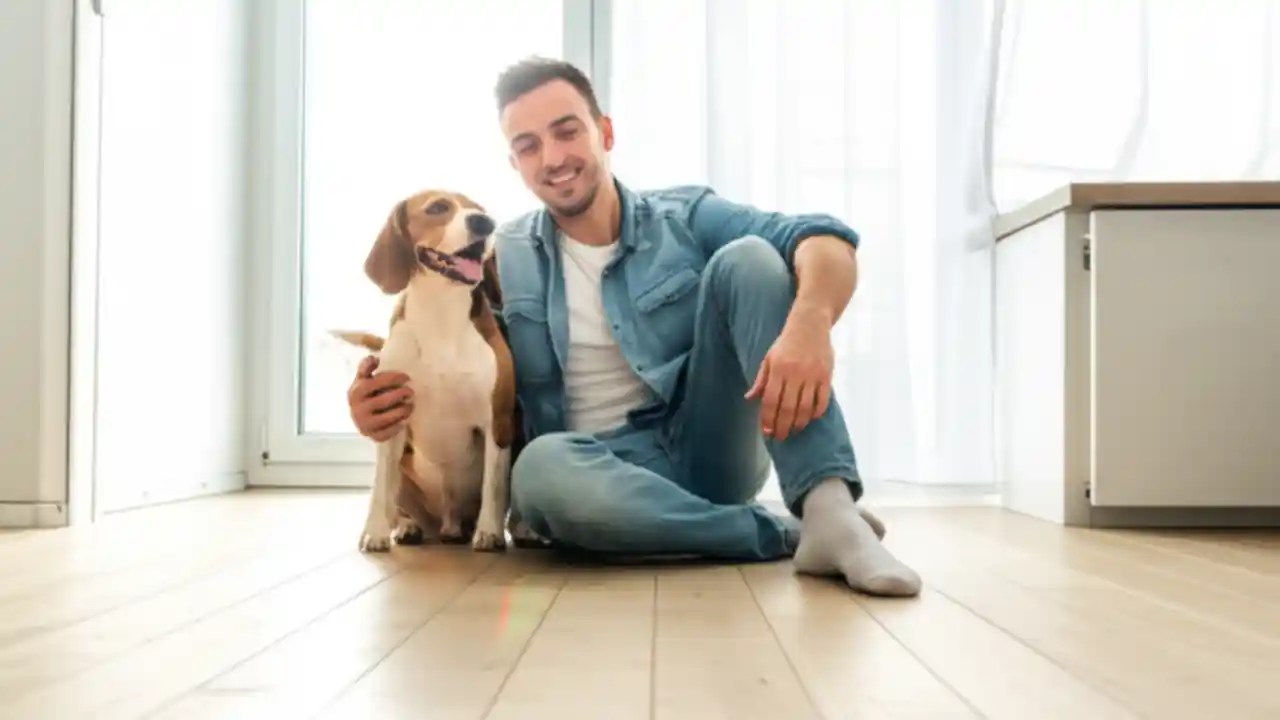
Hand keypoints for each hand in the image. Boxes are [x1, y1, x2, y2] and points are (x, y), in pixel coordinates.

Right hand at [348, 356, 413, 440]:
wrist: (360, 417)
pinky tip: (404, 421)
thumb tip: (374, 358)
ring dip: (402, 411)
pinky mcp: (372, 436)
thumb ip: (366, 367)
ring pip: (386, 418)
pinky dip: (397, 427)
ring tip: (410, 406)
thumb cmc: (367, 394)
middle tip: (411, 392)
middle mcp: (357, 409)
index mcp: (356, 392)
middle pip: (383, 401)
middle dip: (400, 395)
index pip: (375, 383)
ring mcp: (364, 424)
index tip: (407, 377)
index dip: (392, 378)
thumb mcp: (364, 379)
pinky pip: (387, 434)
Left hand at [744, 308, 833, 440]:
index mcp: (778, 369)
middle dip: (782, 426)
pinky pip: (822, 401)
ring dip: (799, 423)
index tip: (767, 431)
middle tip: (780, 436)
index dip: (768, 419)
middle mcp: (796, 373)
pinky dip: (816, 413)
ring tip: (793, 430)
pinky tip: (809, 418)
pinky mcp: (827, 376)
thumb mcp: (768, 358)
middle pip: (788, 409)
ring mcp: (813, 375)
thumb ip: (761, 380)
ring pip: (806, 408)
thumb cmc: (786, 343)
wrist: (810, 324)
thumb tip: (749, 399)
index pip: (771, 401)